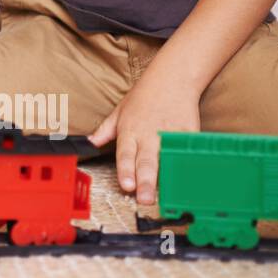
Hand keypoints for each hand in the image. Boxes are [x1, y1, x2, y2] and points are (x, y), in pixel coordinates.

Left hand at [89, 71, 200, 205]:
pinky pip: (187, 152)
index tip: (126, 186)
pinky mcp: (189, 133)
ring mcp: (170, 135)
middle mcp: (149, 135)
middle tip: (144, 199)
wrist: (172, 78)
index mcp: (130, 131)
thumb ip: (104, 131)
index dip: (126, 171)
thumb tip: (88, 143)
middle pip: (147, 161)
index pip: (126, 154)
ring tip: (167, 195)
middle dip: (145, 181)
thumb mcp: (119, 111)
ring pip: (168, 160)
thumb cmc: (144, 96)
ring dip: (167, 178)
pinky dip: (187, 165)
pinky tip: (189, 179)